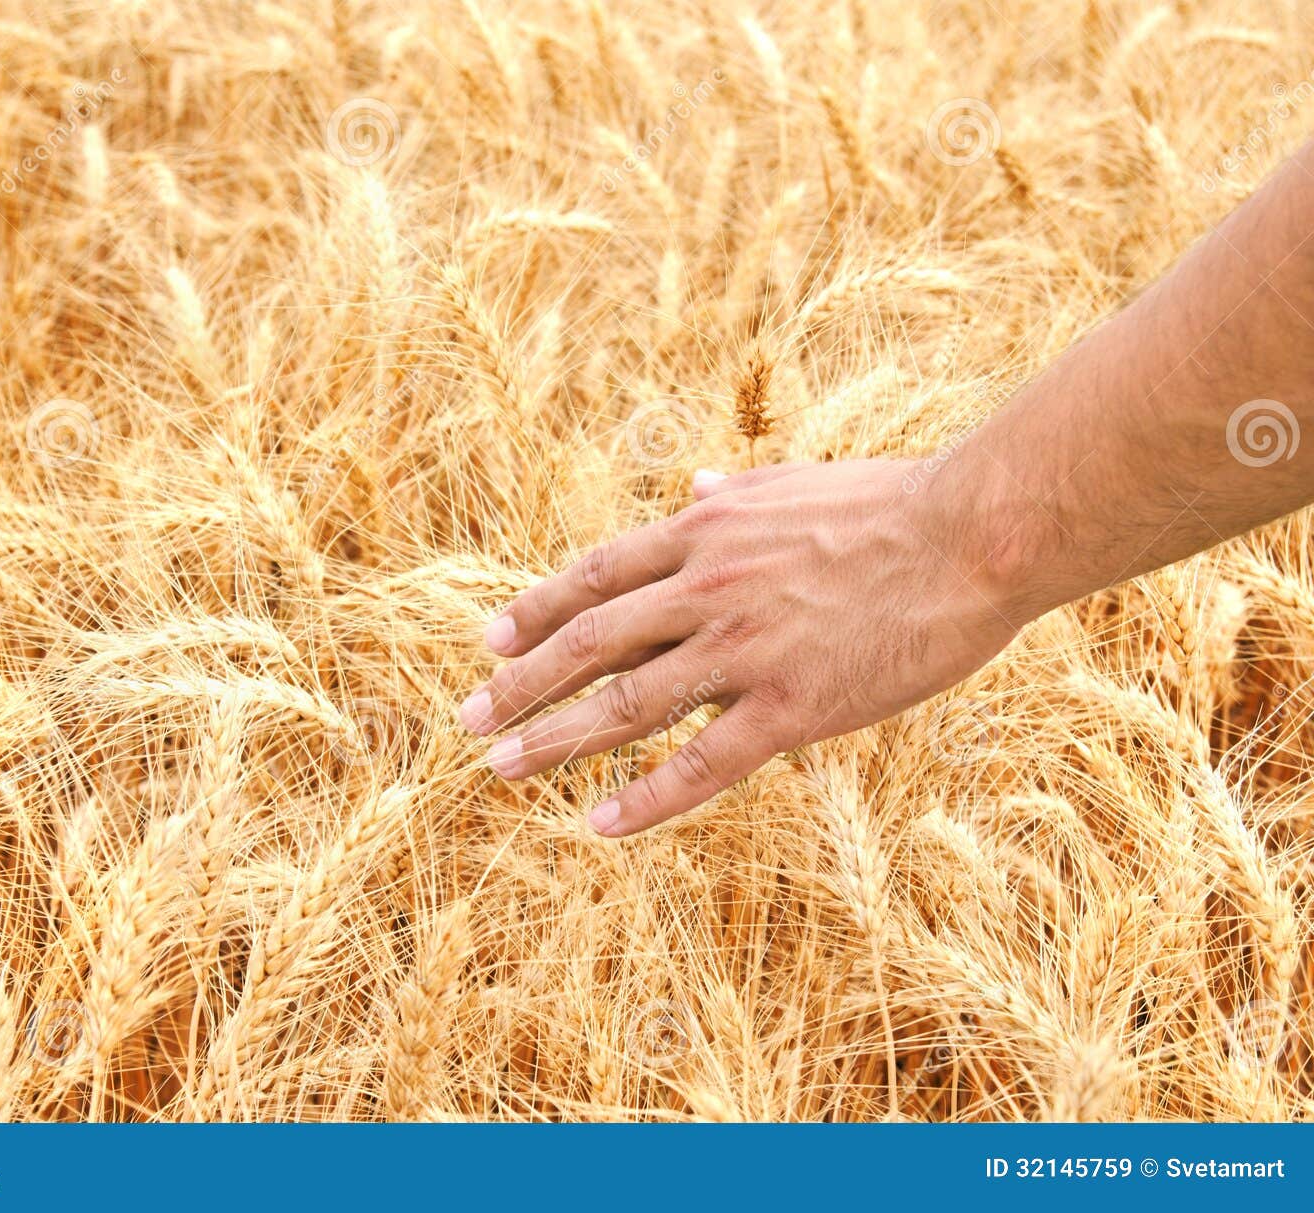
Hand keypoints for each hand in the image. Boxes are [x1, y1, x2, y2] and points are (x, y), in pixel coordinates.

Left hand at [457, 459, 1026, 836]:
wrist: (975, 533)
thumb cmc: (894, 505)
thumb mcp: (795, 483)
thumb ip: (734, 495)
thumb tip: (692, 489)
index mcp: (706, 535)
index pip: (596, 578)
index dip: (536, 612)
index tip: (488, 641)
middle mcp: (706, 589)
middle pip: (590, 642)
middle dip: (520, 683)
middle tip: (468, 720)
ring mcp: (744, 648)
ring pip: (627, 704)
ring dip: (556, 740)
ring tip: (501, 770)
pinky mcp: (792, 705)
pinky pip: (702, 763)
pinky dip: (646, 797)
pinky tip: (599, 825)